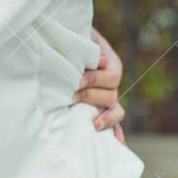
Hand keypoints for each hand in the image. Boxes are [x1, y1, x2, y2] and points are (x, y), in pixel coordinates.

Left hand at [79, 26, 126, 142]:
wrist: (60, 39)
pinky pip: (114, 123)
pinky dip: (115, 133)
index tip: (77, 80)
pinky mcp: (99, 107)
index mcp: (109, 61)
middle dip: (91, 96)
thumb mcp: (78, 34)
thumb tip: (100, 62)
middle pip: (112, 95)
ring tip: (92, 123)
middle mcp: (111, 81)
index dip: (96, 79)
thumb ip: (86, 43)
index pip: (113, 76)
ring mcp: (106, 95)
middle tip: (71, 96)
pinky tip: (115, 144)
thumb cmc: (68, 36)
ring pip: (116, 111)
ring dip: (104, 117)